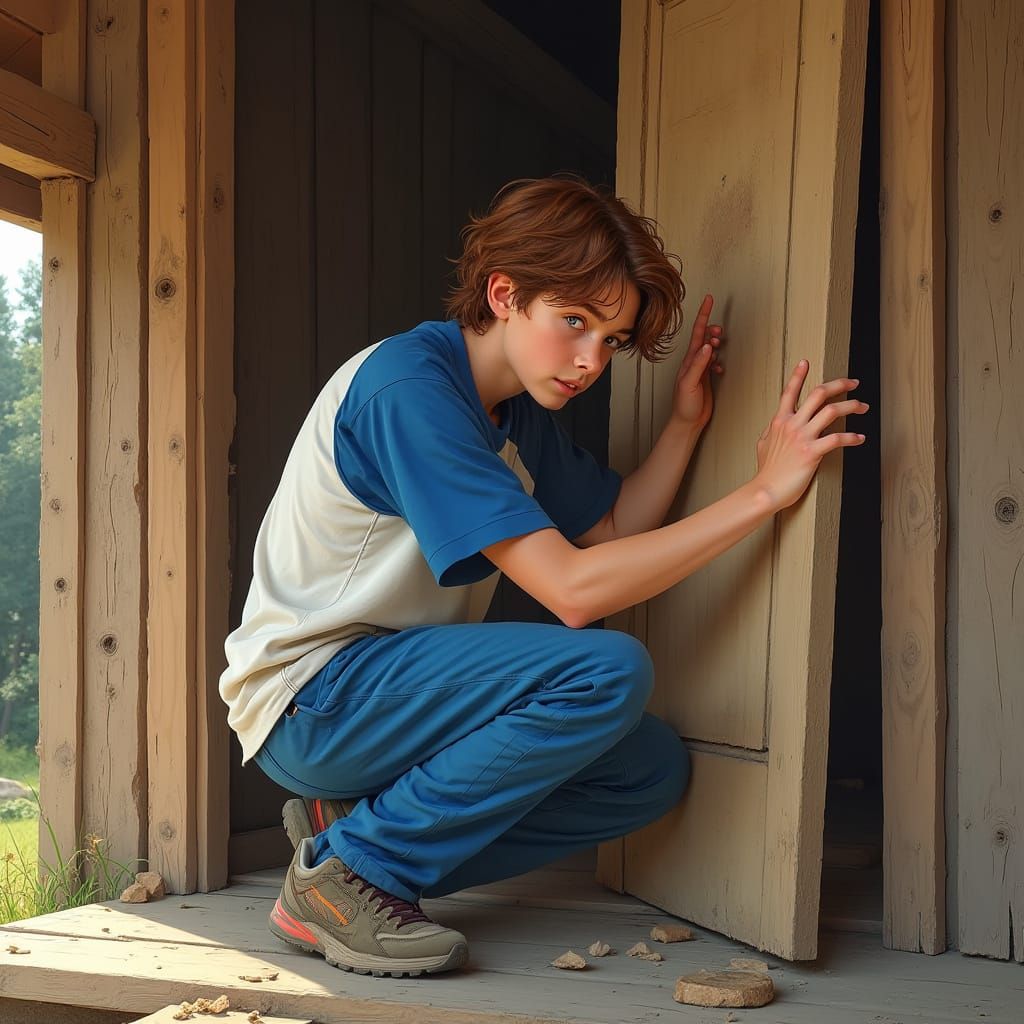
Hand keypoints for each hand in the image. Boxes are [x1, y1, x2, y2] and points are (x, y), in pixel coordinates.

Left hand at [672, 293, 724, 430]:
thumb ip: (699, 364)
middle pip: (704, 337)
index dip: (703, 315)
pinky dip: (718, 360)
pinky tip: (719, 367)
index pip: (697, 333)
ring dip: (716, 343)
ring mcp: (699, 369)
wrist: (687, 422)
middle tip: (720, 331)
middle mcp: (693, 362)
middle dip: (712, 329)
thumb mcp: (691, 383)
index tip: (709, 299)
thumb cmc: (685, 405)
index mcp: (689, 360)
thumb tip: (708, 345)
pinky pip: (713, 362)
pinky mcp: (706, 377)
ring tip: (720, 343)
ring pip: (709, 348)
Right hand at [754, 360, 867, 510]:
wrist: (766, 490)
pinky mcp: (813, 452)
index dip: (798, 375)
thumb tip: (777, 423)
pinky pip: (837, 439)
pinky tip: (860, 438)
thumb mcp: (763, 444)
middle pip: (819, 394)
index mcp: (780, 420)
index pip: (789, 392)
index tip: (806, 362)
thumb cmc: (766, 470)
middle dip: (839, 384)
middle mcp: (792, 424)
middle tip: (853, 383)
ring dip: (852, 406)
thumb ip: (773, 430)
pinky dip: (852, 437)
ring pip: (832, 411)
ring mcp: (803, 437)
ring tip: (863, 407)